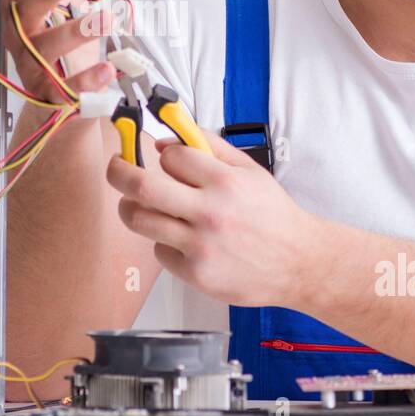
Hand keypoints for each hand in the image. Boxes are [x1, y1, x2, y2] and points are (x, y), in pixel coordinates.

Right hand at [0, 0, 113, 101]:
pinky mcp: (56, 96)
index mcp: (17, 12)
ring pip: (49, 50)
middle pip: (26, 16)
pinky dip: (89, 80)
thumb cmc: (53, 37)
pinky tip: (109, 68)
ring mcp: (36, 69)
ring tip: (104, 20)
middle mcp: (21, 39)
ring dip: (76, 32)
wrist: (60, 98)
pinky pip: (70, 89)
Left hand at [105, 130, 324, 307]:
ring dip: (130, 208)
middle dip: (118, 171)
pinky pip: (159, 250)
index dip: (163, 155)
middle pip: (141, 187)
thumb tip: (165, 142)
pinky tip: (182, 239)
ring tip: (136, 203)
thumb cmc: (273, 216)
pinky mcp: (196, 273)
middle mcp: (210, 213)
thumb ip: (209, 147)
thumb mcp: (249, 170)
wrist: (298, 263)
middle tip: (116, 167)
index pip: (170, 157)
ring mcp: (200, 246)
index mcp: (225, 182)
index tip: (162, 158)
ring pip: (140, 220)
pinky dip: (163, 242)